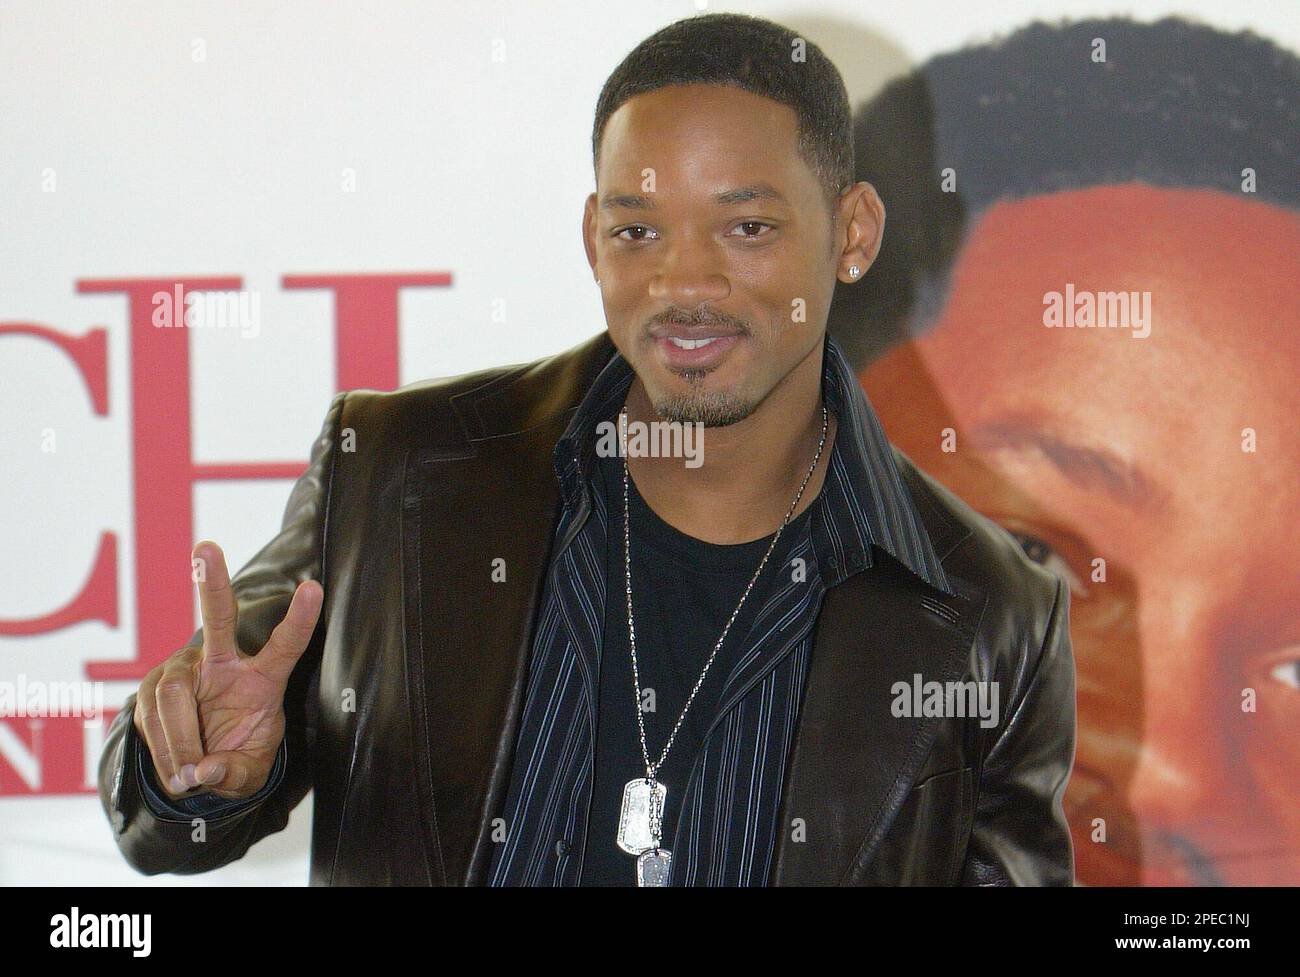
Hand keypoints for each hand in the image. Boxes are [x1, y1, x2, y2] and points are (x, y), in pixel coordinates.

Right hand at [132, 540, 322, 800]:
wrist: (197, 770)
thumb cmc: (235, 758)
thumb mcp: (247, 775)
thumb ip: (232, 774)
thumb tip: (206, 770)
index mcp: (262, 678)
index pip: (285, 645)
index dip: (299, 619)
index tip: (313, 588)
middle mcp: (222, 664)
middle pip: (218, 619)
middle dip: (213, 582)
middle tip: (207, 547)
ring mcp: (184, 671)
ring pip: (174, 695)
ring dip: (180, 742)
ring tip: (191, 776)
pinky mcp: (152, 687)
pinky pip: (151, 717)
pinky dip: (164, 752)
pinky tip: (177, 772)